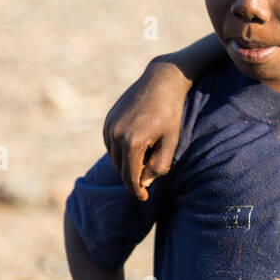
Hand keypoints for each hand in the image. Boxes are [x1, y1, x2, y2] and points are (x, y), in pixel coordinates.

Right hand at [102, 58, 189, 200]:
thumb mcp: (171, 141)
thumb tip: (142, 182)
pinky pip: (110, 144)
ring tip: (147, 153)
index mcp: (132, 142)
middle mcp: (115, 135)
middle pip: (120, 168)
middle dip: (134, 175)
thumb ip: (159, 165)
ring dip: (127, 162)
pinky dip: (121, 150)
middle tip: (150, 172)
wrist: (161, 81)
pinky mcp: (108, 119)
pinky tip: (137, 142)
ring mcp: (109, 126)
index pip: (130, 176)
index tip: (144, 198)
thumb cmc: (170, 113)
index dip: (137, 190)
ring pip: (114, 157)